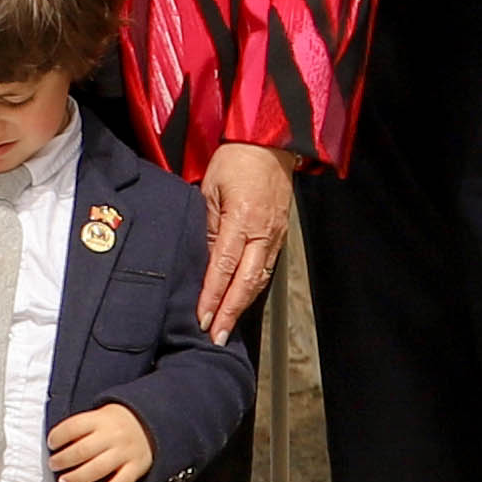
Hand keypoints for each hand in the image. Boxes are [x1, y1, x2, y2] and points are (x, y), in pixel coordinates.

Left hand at [48, 401, 155, 481]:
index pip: (73, 426)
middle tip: (53, 465)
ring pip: (98, 468)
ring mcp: (125, 452)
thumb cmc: (117, 422)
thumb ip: (83, 427)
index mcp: (101, 419)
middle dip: (63, 460)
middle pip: (82, 450)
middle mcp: (113, 435)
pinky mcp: (136, 467)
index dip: (58, 436)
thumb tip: (58, 444)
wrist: (152, 423)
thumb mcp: (101, 415)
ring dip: (78, 477)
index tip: (51, 444)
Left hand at [195, 141, 299, 341]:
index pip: (224, 266)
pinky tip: (241, 302)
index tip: (202, 318)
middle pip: (246, 282)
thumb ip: (207, 226)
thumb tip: (201, 262)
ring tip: (226, 327)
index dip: (212, 295)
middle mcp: (263, 232)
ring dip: (241, 306)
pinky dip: (252, 289)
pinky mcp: (280, 236)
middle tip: (216, 337)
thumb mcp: (210, 188)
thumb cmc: (234, 161)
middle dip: (230, 312)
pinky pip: (266, 268)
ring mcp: (275, 236)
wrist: (269, 144)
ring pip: (258, 280)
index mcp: (243, 219)